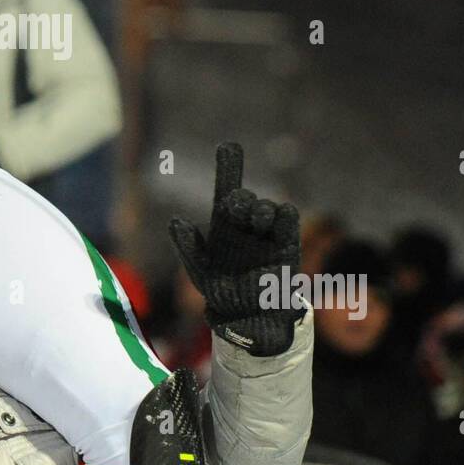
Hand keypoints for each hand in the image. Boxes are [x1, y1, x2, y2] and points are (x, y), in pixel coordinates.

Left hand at [168, 142, 304, 356]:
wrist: (249, 318)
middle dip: (241, 200)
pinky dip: (283, 215)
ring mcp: (267, 233)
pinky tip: (278, 216)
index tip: (229, 146)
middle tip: (236, 207)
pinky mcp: (286, 244)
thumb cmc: (222, 293)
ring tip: (255, 220)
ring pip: (267, 207)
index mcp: (224, 224)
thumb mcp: (200, 272)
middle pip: (244, 199)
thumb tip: (176, 222)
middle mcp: (246, 224)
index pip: (227, 189)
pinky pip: (288, 220)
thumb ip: (189, 247)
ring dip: (260, 209)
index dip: (229, 166)